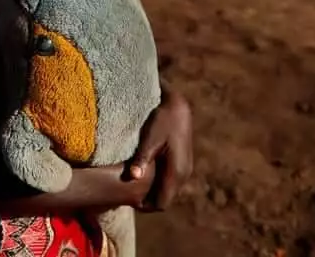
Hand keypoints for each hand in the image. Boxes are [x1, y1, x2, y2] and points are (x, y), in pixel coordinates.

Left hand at [127, 90, 192, 210]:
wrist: (178, 107)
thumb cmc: (162, 121)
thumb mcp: (150, 139)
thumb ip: (142, 159)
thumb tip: (133, 177)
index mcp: (176, 172)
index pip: (162, 203)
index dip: (146, 206)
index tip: (130, 201)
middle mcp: (184, 174)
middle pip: (165, 199)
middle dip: (148, 200)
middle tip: (128, 195)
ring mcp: (185, 169)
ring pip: (168, 190)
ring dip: (153, 191)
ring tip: (134, 185)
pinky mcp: (183, 162)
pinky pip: (170, 181)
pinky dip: (158, 182)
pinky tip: (144, 174)